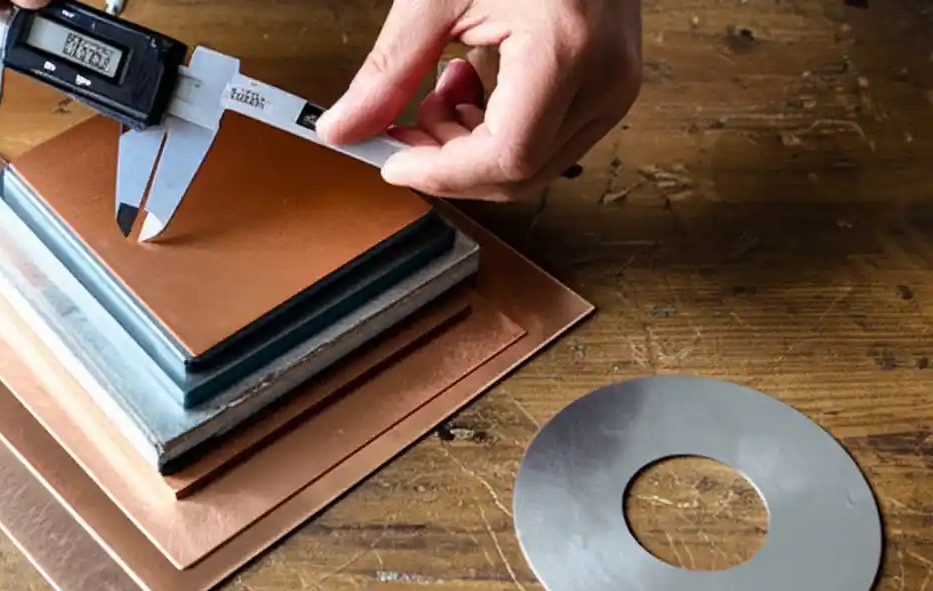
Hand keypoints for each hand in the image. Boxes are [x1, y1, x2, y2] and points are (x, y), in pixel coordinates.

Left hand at [316, 0, 642, 201]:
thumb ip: (389, 69)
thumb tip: (343, 127)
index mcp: (566, 48)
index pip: (506, 156)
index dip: (442, 173)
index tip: (394, 163)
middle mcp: (604, 78)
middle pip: (520, 173)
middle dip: (451, 164)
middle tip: (406, 127)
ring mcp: (615, 87)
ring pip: (533, 165)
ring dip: (471, 147)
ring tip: (439, 93)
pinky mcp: (610, 86)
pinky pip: (549, 139)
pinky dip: (497, 130)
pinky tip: (470, 86)